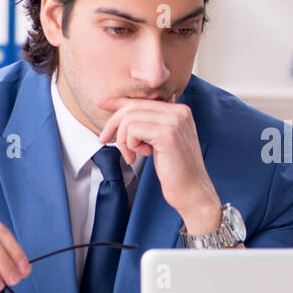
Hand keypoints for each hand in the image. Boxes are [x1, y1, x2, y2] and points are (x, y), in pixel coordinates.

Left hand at [95, 97, 221, 234]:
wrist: (192, 192)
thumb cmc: (176, 171)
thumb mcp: (161, 141)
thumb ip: (150, 124)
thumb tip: (125, 110)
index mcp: (180, 111)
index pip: (142, 100)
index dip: (118, 101)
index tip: (100, 102)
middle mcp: (180, 112)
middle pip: (133, 107)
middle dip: (114, 124)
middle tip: (105, 140)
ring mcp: (175, 122)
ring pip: (130, 119)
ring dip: (123, 140)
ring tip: (131, 156)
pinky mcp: (167, 135)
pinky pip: (133, 130)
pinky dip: (129, 145)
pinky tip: (140, 156)